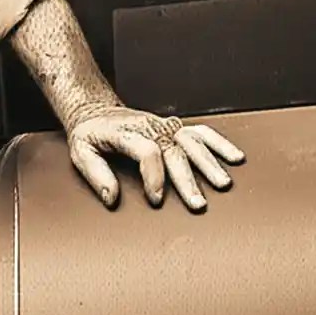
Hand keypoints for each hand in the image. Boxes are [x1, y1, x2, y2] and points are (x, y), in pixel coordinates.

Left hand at [67, 107, 244, 210]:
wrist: (95, 111)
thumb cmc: (90, 135)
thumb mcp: (80, 153)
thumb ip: (96, 175)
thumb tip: (112, 198)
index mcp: (125, 132)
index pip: (146, 151)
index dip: (153, 176)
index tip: (156, 200)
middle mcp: (150, 127)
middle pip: (174, 150)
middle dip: (187, 178)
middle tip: (197, 203)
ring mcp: (164, 126)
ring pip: (192, 142)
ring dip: (209, 163)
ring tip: (222, 184)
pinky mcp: (174, 128)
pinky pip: (201, 133)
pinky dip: (219, 144)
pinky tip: (235, 158)